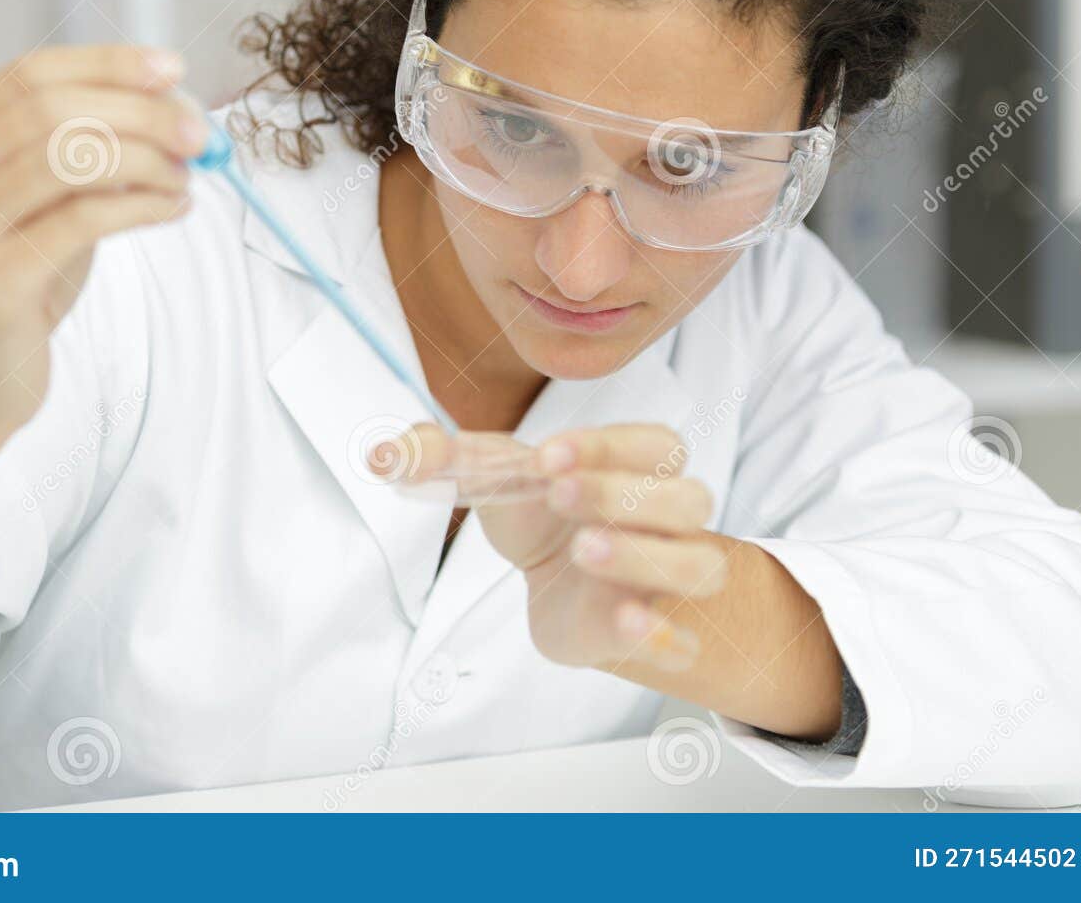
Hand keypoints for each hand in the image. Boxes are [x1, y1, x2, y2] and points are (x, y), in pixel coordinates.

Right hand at [0, 46, 202, 432]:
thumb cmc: (18, 276)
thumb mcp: (46, 198)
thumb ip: (87, 147)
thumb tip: (173, 105)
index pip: (32, 74)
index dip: (108, 65)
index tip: (172, 70)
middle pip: (54, 111)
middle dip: (140, 113)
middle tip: (197, 133)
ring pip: (69, 158)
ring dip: (146, 161)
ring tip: (184, 178)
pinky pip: (83, 219)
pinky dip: (142, 205)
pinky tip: (173, 208)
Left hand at [393, 424, 729, 671]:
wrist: (557, 580)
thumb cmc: (539, 512)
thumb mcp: (492, 475)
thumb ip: (442, 457)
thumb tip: (383, 454)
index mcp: (639, 464)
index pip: (653, 444)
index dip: (606, 446)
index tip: (547, 455)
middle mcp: (667, 518)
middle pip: (686, 499)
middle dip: (621, 494)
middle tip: (559, 493)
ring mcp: (665, 578)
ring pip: (697, 565)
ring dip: (647, 557)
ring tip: (584, 553)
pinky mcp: (650, 632)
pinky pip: (681, 638)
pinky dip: (666, 636)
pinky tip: (635, 628)